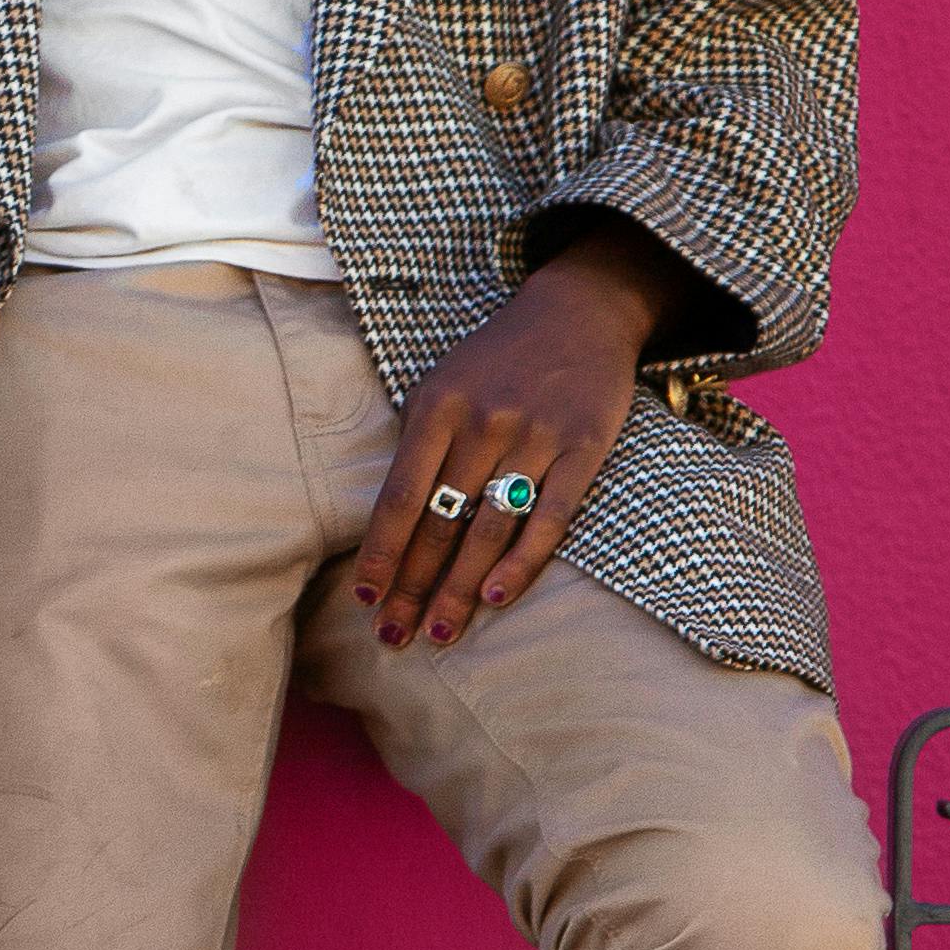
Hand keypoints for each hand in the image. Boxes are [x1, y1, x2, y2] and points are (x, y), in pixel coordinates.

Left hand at [351, 222, 675, 651]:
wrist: (577, 311)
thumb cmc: (496, 359)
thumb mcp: (441, 384)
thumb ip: (418, 446)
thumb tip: (389, 527)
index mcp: (437, 407)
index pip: (400, 497)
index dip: (382, 554)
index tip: (366, 599)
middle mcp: (483, 424)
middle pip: (440, 523)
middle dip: (414, 587)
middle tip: (396, 638)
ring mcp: (535, 437)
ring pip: (488, 529)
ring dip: (460, 589)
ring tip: (440, 633)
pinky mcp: (582, 449)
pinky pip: (548, 519)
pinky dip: (521, 561)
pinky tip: (495, 598)